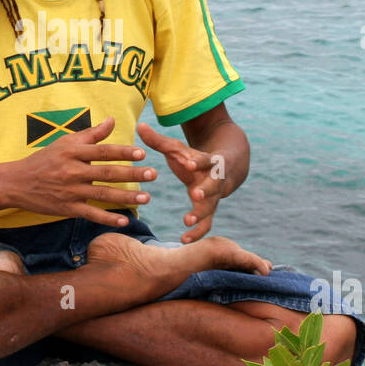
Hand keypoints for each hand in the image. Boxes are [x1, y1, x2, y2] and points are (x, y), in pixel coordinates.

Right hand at [3, 116, 157, 226]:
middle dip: (132, 174)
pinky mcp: (67, 208)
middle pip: (107, 173)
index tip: (142, 153)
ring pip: (102, 194)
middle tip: (152, 174)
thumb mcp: (65, 142)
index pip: (102, 151)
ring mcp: (70, 191)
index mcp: (73, 152)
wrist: (17, 183)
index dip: (123, 152)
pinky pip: (91, 213)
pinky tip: (124, 221)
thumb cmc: (44, 160)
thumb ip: (91, 133)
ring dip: (126, 197)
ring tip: (146, 197)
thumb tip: (113, 120)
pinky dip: (107, 218)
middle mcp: (73, 171)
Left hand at [136, 121, 225, 242]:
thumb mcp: (179, 149)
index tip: (189, 162)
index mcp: (208, 162)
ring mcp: (214, 197)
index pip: (205, 160)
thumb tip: (139, 125)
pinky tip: (183, 240)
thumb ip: (159, 141)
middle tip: (196, 194)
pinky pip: (206, 224)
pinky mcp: (210, 211)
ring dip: (201, 216)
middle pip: (214, 185)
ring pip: (211, 208)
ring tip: (186, 222)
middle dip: (206, 190)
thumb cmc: (194, 158)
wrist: (225, 168)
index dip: (197, 161)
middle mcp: (214, 180)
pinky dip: (197, 233)